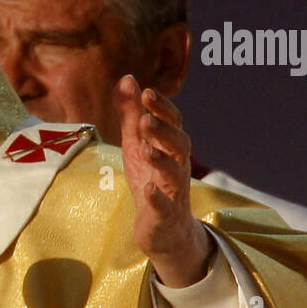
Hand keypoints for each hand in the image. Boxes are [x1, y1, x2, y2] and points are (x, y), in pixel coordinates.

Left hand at [115, 74, 210, 287]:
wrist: (163, 229)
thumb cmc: (150, 180)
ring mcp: (172, 192)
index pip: (173, 123)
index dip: (162, 108)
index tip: (146, 91)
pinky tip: (147, 189)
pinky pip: (163, 207)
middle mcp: (177, 167)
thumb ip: (131, 114)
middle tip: (146, 118)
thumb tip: (127, 78)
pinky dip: (156, 198)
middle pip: (179, 145)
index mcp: (169, 148)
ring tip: (147, 150)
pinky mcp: (163, 216)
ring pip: (174, 174)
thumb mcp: (136, 145)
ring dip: (162, 161)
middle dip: (164, 131)